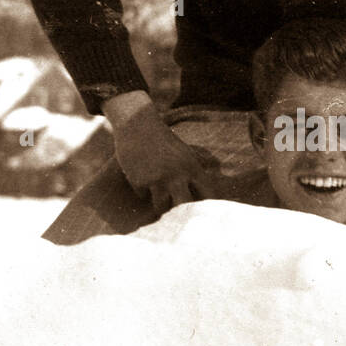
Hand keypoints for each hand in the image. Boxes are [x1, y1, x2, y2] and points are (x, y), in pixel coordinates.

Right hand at [104, 92, 211, 214]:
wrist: (138, 124)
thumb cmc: (164, 140)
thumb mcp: (186, 153)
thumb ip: (194, 173)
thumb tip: (204, 198)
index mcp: (193, 168)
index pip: (207, 195)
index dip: (207, 208)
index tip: (204, 217)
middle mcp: (177, 175)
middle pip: (184, 207)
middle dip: (182, 216)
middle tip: (180, 221)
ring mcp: (157, 179)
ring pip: (161, 206)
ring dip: (160, 206)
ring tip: (158, 204)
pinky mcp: (139, 180)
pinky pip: (143, 196)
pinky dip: (143, 192)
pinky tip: (141, 180)